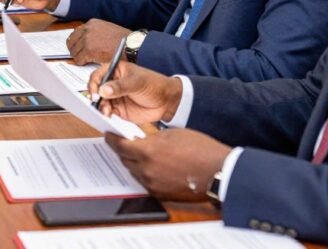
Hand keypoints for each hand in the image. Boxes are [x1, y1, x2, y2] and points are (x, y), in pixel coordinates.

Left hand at [67, 20, 130, 64]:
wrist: (130, 46)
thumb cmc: (122, 40)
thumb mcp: (106, 29)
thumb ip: (94, 32)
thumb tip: (84, 41)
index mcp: (92, 23)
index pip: (75, 33)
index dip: (76, 42)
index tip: (77, 48)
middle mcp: (87, 29)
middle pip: (71, 42)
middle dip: (74, 50)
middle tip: (79, 56)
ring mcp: (87, 40)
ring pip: (74, 51)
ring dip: (78, 57)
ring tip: (86, 60)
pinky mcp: (88, 50)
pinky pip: (78, 59)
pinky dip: (82, 62)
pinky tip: (88, 62)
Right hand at [88, 61, 182, 123]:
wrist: (167, 102)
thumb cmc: (154, 84)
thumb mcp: (137, 82)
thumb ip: (120, 86)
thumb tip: (103, 90)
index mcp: (115, 71)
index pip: (98, 75)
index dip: (94, 83)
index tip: (96, 93)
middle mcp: (112, 84)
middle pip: (96, 90)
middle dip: (94, 97)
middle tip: (97, 103)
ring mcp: (114, 97)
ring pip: (100, 102)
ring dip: (100, 107)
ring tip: (106, 112)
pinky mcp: (118, 110)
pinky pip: (107, 112)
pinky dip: (105, 115)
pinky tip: (108, 116)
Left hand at [105, 129, 230, 201]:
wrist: (218, 171)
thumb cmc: (200, 150)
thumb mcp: (173, 134)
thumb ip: (152, 138)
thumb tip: (139, 140)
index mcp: (148, 151)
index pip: (120, 146)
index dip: (112, 140)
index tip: (108, 136)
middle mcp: (147, 170)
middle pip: (124, 160)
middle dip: (124, 151)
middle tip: (125, 143)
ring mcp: (153, 184)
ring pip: (134, 171)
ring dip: (134, 163)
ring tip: (142, 155)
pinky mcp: (160, 194)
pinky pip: (145, 182)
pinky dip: (145, 173)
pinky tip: (153, 167)